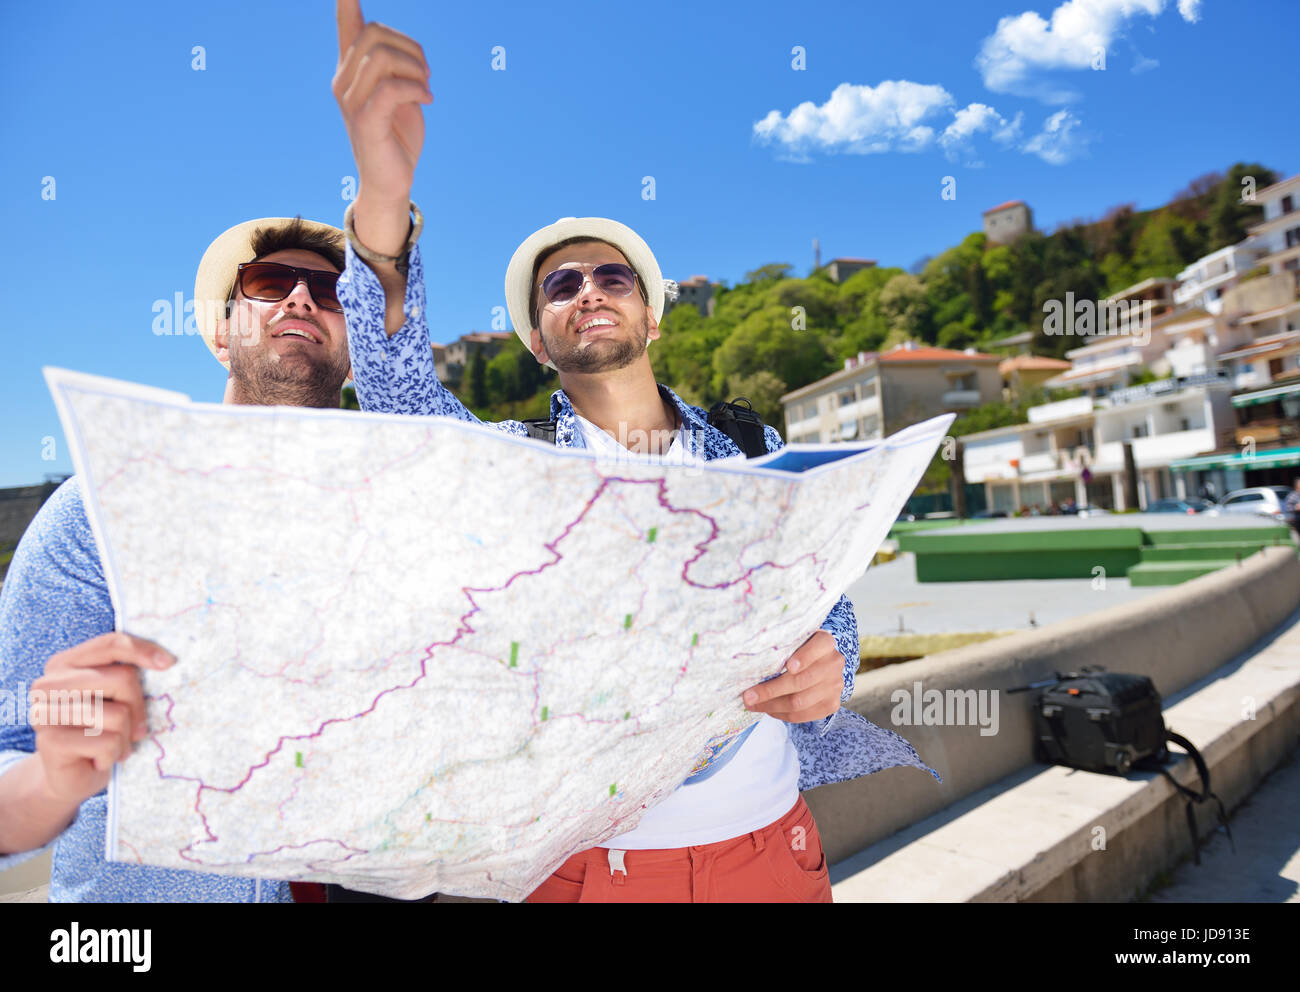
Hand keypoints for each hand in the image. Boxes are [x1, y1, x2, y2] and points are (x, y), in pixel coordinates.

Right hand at [28, 633, 174, 803]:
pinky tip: (99, 760)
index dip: (143, 650)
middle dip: (139, 707)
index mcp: (64, 664)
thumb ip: (125, 676)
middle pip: (122, 679)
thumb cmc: (100, 732)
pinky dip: (113, 755)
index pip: (110, 644)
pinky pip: (107, 742)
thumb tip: (166, 660)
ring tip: (114, 746)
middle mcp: (48, 684)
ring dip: (125, 737)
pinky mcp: (49, 742)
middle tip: (135, 729)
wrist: (71, 778)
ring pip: (118, 714)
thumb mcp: (114, 699)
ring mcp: (44, 713)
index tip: (169, 663)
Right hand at [332, 0, 432, 253]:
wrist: (391, 181)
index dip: (347, 0)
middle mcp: (344, 81)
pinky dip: (417, 89)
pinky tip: (427, 100)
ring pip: (381, 57)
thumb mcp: (399, 94)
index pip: (347, 23)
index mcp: (352, 70)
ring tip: (426, 87)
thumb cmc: (396, 137)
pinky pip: (392, 87)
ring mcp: (351, 101)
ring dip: (415, 68)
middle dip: (411, 48)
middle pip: (375, 34)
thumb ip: (396, 68)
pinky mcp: (365, 121)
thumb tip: (404, 46)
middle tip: (427, 74)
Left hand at [742, 630, 843, 723]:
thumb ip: (780, 646)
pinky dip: (781, 714)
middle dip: (771, 690)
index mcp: (825, 642)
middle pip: (801, 681)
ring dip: (771, 706)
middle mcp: (834, 663)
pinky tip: (768, 710)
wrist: (820, 665)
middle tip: (748, 696)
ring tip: (752, 705)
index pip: (818, 646)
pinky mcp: (831, 704)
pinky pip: (803, 715)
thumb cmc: (797, 650)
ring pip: (799, 702)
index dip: (804, 657)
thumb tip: (750, 662)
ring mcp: (835, 685)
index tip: (788, 666)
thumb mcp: (793, 641)